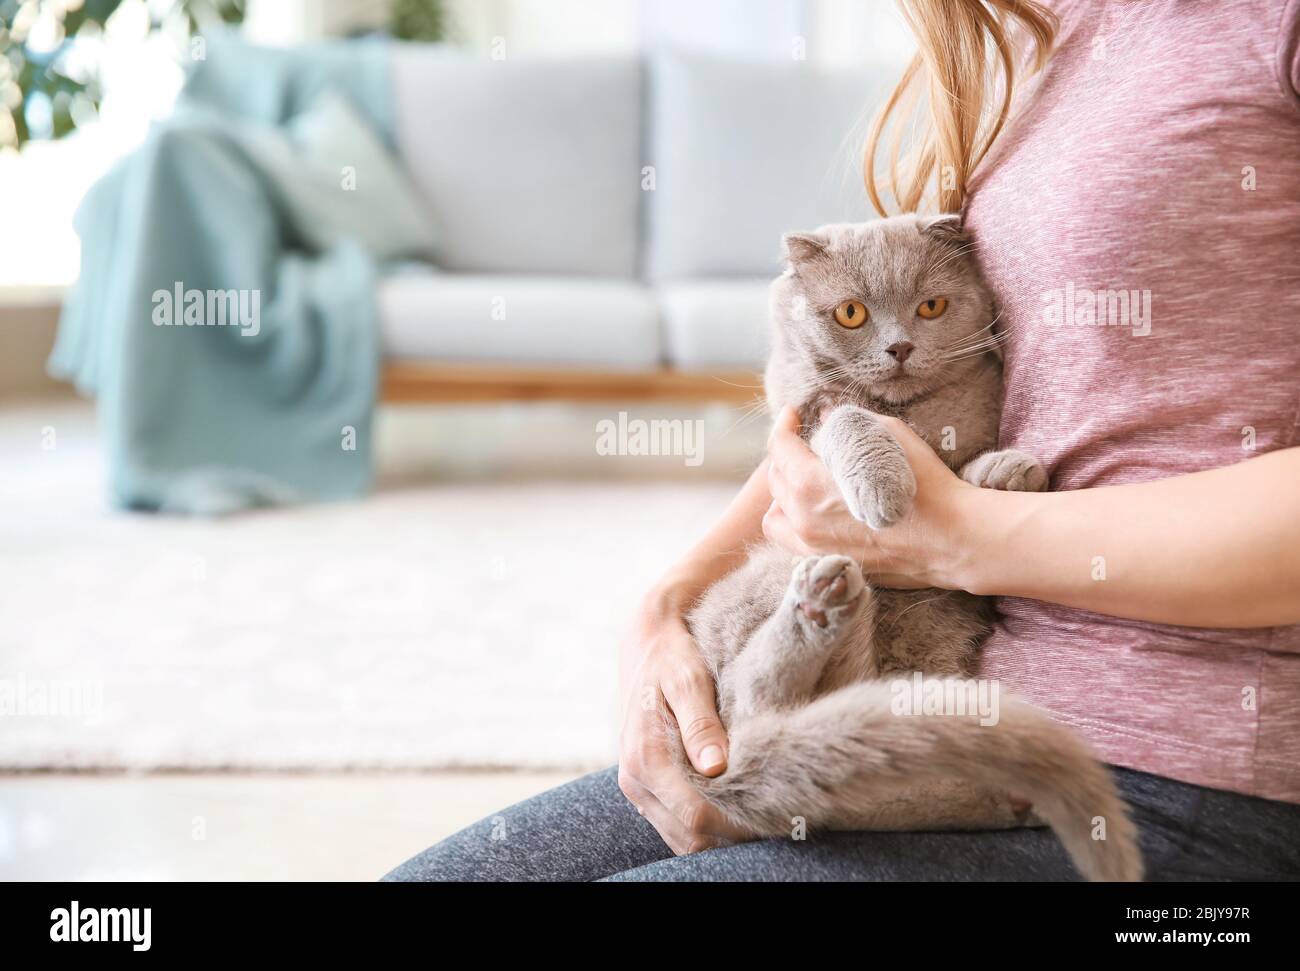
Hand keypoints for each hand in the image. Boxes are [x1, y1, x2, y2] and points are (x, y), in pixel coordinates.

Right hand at [617, 591, 750, 853]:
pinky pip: (676, 824)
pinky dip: (707, 827)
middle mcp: (635, 779)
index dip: (738, 824)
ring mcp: (638, 787)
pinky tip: (737, 811)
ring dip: (720, 836)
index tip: (776, 817)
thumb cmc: (673, 658)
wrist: (646, 643)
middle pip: (689, 836)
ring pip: (683, 837)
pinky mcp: (646, 788)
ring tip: (763, 818)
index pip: (695, 814)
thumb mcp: (689, 680)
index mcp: (645, 757)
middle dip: (733, 835)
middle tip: (779, 822)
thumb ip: (700, 724)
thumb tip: (716, 767)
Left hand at [762, 405, 974, 589]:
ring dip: (784, 492)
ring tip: (803, 479)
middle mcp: (804, 519)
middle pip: (775, 480)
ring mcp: (813, 547)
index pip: (779, 448)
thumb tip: (824, 419)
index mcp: (811, 485)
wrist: (953, 539)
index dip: (784, 425)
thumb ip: (848, 425)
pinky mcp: (828, 563)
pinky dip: (792, 521)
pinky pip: (791, 541)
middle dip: (786, 455)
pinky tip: (812, 510)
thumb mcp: (889, 437)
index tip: (793, 414)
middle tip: (805, 443)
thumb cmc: (926, 486)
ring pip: (776, 514)